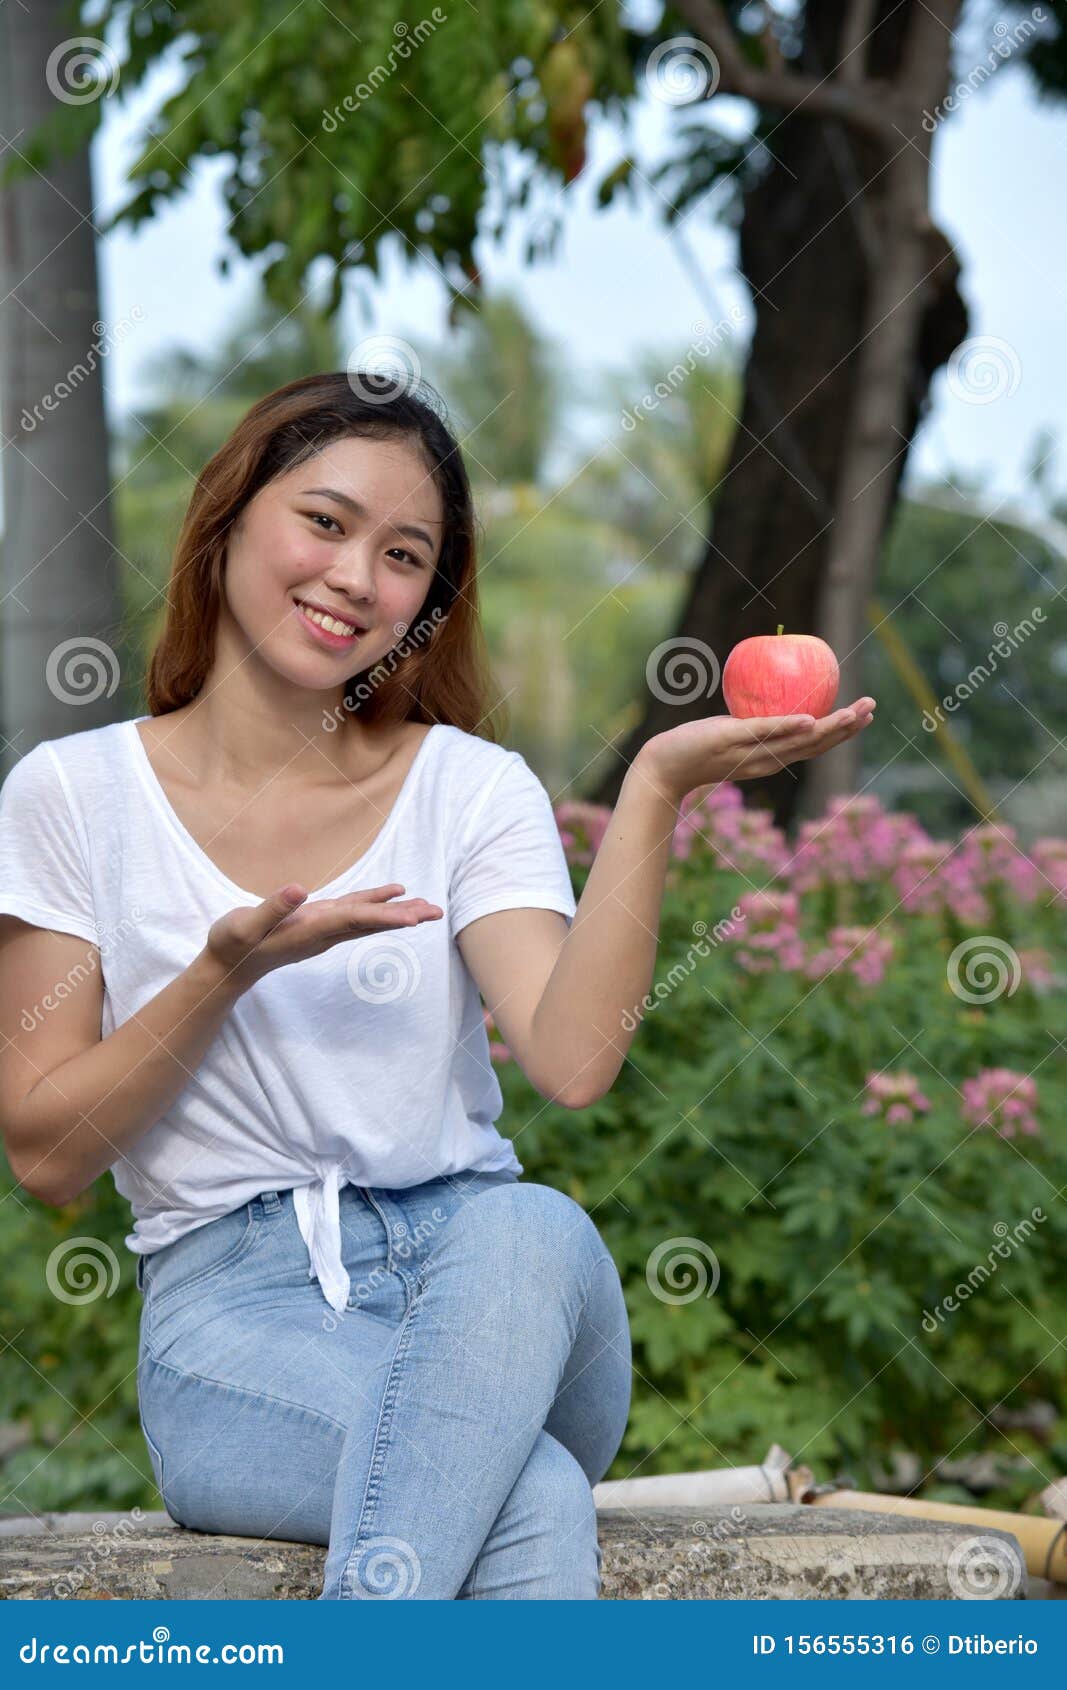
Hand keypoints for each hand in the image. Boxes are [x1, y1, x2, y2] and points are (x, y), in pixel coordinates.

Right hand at [203, 882, 442, 992]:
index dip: (383, 916)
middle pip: (371, 923)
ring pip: (368, 919)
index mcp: (310, 930)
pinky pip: (355, 912)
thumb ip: (272, 908)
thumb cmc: (233, 943)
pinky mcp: (319, 922)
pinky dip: (376, 903)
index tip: (412, 918)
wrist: (228, 964)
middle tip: (437, 913)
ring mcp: (323, 928)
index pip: (354, 921)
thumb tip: (299, 890)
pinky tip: (393, 894)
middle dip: (404, 917)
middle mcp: (324, 932)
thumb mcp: (245, 925)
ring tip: (427, 906)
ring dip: (398, 912)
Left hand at [633, 698, 876, 805]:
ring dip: (829, 728)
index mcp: (770, 758)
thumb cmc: (696, 747)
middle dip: (846, 729)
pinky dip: (788, 727)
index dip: (842, 732)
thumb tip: (770, 696)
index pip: (813, 745)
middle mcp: (766, 760)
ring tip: (854, 713)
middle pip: (815, 745)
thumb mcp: (731, 735)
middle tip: (872, 709)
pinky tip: (809, 719)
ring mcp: (751, 752)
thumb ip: (752, 725)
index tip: (864, 716)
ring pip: (797, 741)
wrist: (663, 766)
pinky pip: (763, 733)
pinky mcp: (731, 740)